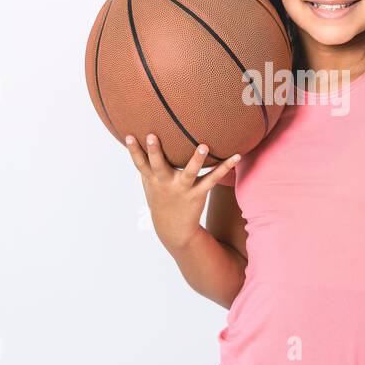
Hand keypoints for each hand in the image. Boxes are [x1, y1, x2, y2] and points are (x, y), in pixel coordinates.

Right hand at [124, 133, 239, 254]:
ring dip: (196, 159)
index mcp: (152, 180)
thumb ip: (147, 165)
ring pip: (189, 173)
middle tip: (151, 136)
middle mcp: (165, 183)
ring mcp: (182, 189)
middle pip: (158, 166)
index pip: (140, 163)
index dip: (133, 150)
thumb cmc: (161, 199)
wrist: (173, 229)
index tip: (128, 136)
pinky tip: (236, 156)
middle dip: (154, 152)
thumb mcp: (150, 184)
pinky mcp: (198, 194)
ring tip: (203, 146)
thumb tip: (140, 142)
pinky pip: (212, 180)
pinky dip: (224, 168)